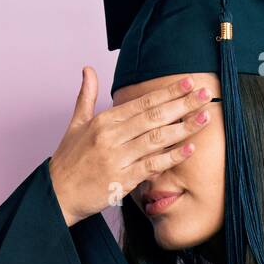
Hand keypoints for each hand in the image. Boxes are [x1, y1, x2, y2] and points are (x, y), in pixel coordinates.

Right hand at [48, 67, 212, 225]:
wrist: (57, 194)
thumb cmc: (68, 160)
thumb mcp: (75, 124)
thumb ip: (86, 97)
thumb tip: (88, 69)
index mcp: (103, 121)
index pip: (141, 102)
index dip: (167, 92)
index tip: (188, 83)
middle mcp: (110, 137)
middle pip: (153, 116)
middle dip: (182, 104)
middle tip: (205, 95)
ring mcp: (116, 158)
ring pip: (155, 138)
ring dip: (183, 127)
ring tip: (204, 117)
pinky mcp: (121, 180)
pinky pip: (151, 166)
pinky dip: (171, 157)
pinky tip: (189, 149)